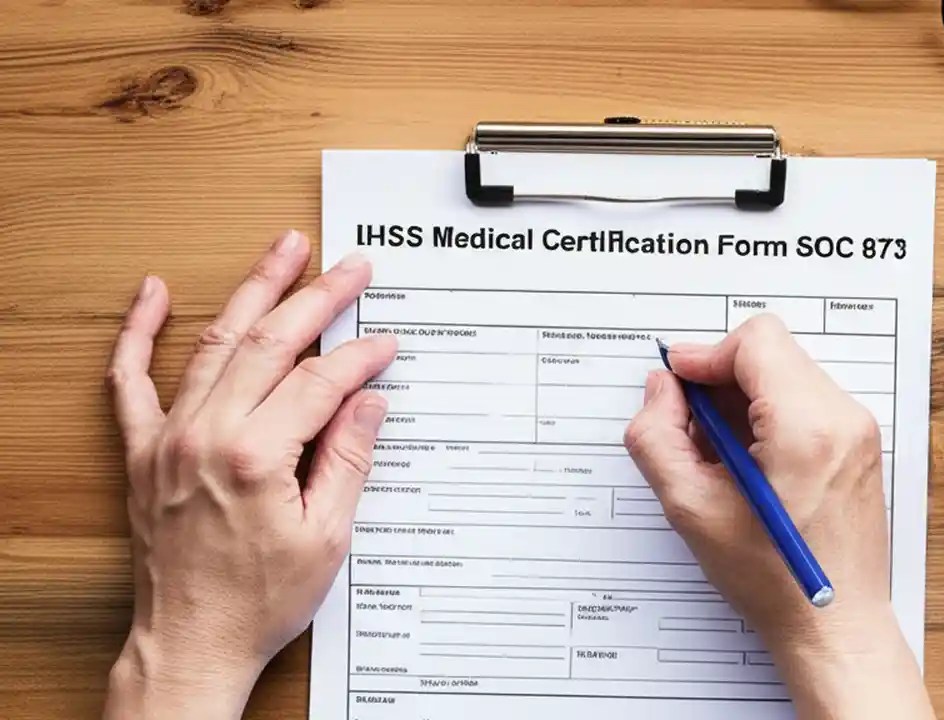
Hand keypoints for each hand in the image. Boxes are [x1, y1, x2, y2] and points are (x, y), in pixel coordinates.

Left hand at [103, 231, 396, 719]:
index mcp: (256, 458)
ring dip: (252, 292)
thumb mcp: (325, 536)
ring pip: (215, 345)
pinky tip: (154, 294)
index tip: (386, 345)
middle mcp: (206, 436)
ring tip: (281, 252)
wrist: (191, 643)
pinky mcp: (143, 451)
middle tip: (349, 267)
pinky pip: (131, 380)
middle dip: (316, 298)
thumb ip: (347, 459)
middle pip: (271, 345)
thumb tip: (368, 402)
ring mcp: (169, 438)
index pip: (321, 383)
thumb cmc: (257, 601)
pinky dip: (138, 333)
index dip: (361, 358)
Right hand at [624, 314, 934, 719]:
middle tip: (693, 430)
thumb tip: (662, 390)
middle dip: (723, 380)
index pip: (756, 341)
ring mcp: (858, 431)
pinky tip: (750, 464)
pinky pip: (806, 401)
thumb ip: (658, 437)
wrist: (834, 626)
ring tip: (722, 457)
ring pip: (787, 374)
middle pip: (772, 354)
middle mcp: (842, 419)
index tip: (678, 385)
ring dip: (745, 399)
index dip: (706, 356)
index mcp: (806, 428)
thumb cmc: (772, 581)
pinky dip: (769, 415)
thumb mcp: (691, 508)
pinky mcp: (859, 445)